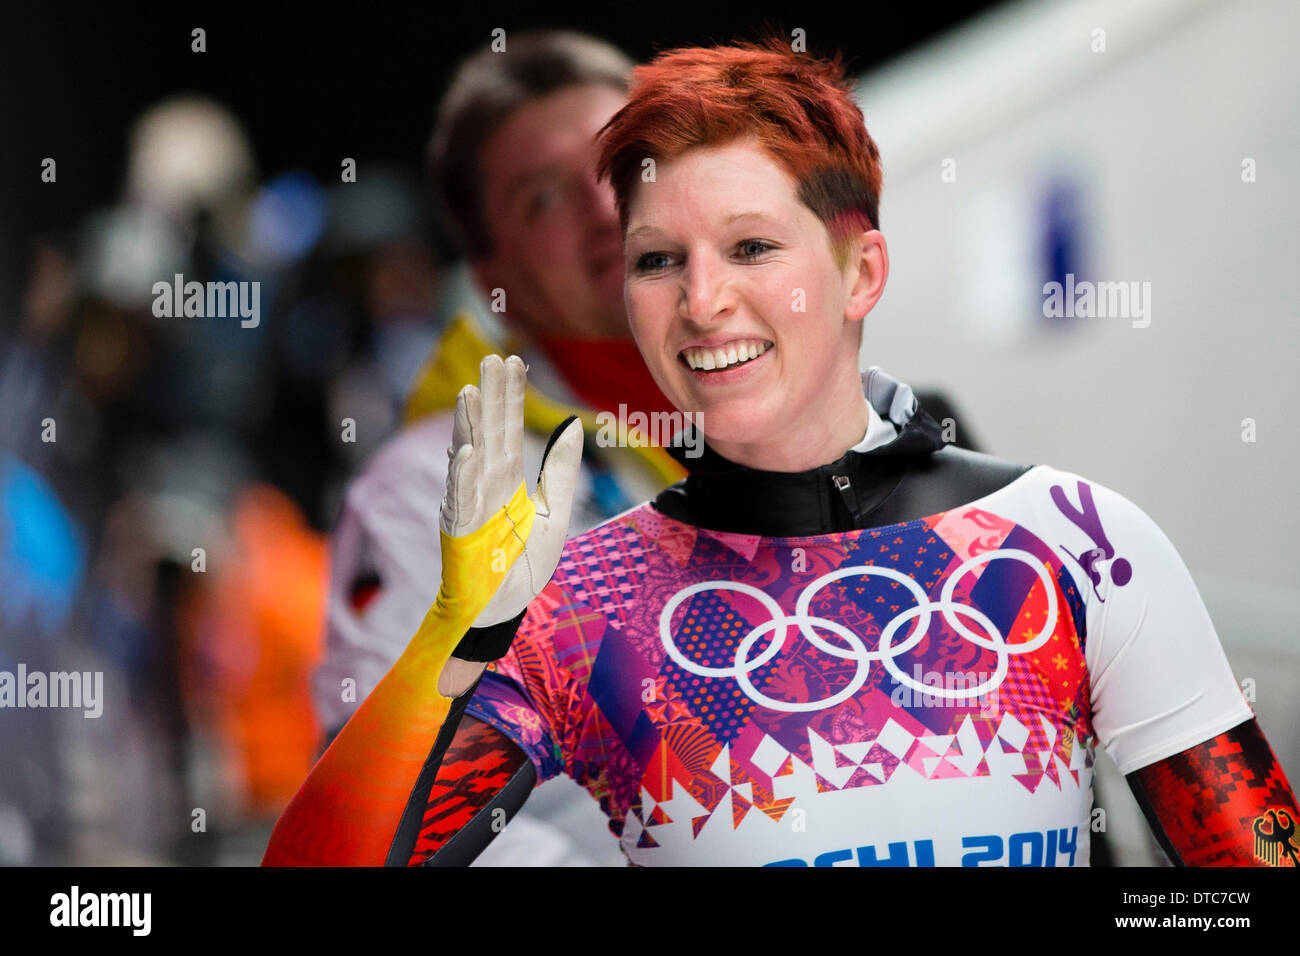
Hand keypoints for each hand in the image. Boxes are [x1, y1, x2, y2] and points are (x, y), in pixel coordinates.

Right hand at [440, 353, 583, 628]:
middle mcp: (482, 486)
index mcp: (505, 480)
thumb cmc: (522, 565)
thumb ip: (561, 470)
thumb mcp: (554, 512)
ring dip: (469, 426)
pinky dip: (462, 475)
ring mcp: (468, 506)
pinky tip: (466, 449)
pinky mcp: (458, 531)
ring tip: (471, 392)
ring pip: (469, 458)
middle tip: (493, 358)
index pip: (508, 429)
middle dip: (491, 397)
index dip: (511, 396)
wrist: (503, 610)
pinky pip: (460, 499)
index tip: (514, 360)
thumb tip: (574, 425)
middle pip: (489, 433)